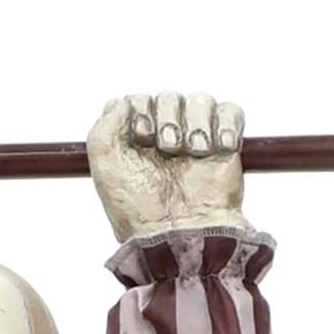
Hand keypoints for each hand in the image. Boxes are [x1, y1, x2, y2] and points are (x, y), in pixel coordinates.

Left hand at [87, 91, 247, 239]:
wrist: (181, 235)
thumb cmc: (140, 210)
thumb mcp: (106, 169)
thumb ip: (103, 128)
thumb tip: (122, 102)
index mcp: (136, 142)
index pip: (139, 101)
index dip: (141, 112)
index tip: (142, 139)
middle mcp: (166, 138)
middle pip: (169, 98)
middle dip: (168, 120)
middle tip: (170, 151)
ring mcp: (197, 141)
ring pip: (200, 101)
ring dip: (196, 124)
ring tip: (196, 153)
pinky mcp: (225, 147)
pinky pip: (230, 112)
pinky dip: (226, 124)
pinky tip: (216, 148)